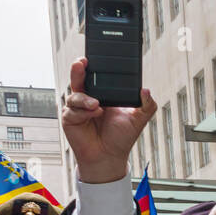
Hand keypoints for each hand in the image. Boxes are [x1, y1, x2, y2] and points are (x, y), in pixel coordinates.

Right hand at [62, 59, 155, 184]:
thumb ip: (146, 106)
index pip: (96, 76)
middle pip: (79, 78)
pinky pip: (72, 111)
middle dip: (78, 69)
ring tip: (97, 105)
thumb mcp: (138, 120)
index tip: (92, 57)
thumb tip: (146, 90)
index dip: (93, 66)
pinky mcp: (69, 118)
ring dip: (85, 99)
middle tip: (82, 62)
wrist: (109, 157)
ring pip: (75, 94)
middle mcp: (88, 98)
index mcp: (103, 94)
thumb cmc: (121, 138)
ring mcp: (77, 108)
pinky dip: (82, 112)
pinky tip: (92, 115)